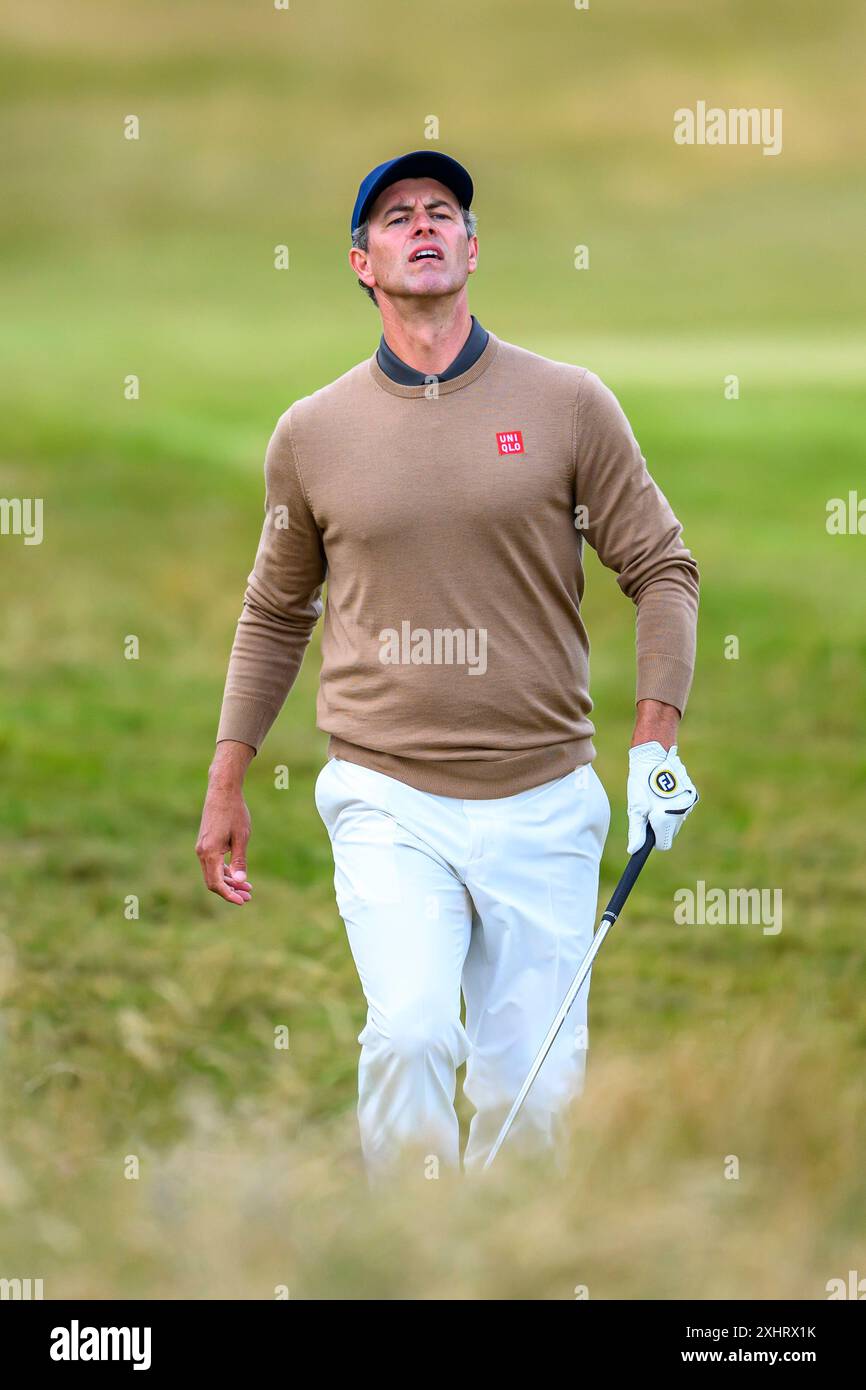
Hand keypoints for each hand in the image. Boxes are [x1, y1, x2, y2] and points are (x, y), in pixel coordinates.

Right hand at [196, 785, 252, 904]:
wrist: (222, 791)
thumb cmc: (234, 812)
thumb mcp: (241, 837)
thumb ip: (240, 860)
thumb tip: (241, 881)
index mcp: (209, 852)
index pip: (216, 883)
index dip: (229, 895)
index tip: (243, 901)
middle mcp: (201, 852)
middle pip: (213, 881)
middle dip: (230, 891)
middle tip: (249, 897)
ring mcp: (202, 848)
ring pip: (213, 873)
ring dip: (229, 882)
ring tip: (247, 888)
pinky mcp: (205, 843)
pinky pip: (213, 864)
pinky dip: (225, 871)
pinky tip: (238, 875)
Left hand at [627, 741, 698, 853]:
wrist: (655, 755)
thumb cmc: (642, 781)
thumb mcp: (636, 807)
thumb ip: (636, 831)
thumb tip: (634, 850)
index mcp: (666, 820)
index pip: (663, 845)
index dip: (653, 838)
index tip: (646, 827)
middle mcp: (681, 814)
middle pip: (670, 832)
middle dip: (660, 825)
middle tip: (649, 807)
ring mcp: (689, 804)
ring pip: (677, 820)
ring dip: (667, 814)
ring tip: (657, 797)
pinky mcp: (692, 795)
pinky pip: (683, 808)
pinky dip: (674, 804)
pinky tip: (666, 791)